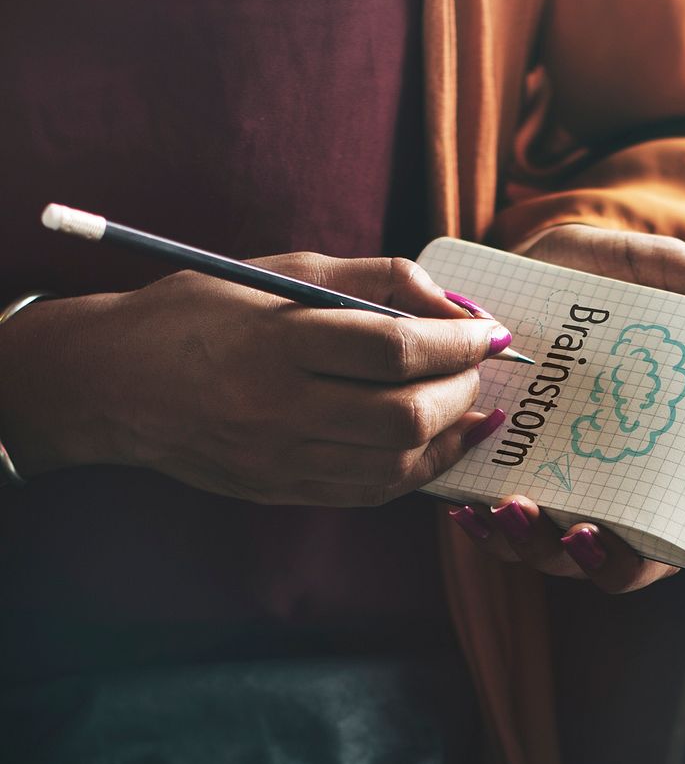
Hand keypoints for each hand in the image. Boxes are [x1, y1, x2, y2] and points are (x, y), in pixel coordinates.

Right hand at [0, 254, 510, 505]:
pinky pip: (369, 492)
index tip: (490, 330)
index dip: (459, 340)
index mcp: (276, 342)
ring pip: (396, 468)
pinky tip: (439, 440)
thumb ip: (377, 279)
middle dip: (464, 389)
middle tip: (479, 363)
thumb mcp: (285, 271)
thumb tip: (455, 307)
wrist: (114, 382)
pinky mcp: (279, 490)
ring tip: (474, 404)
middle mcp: (277, 410)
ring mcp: (277, 461)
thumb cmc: (203, 308)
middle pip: (405, 417)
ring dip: (453, 435)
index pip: (395, 350)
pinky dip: (418, 468)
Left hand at [448, 224, 684, 591]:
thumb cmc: (611, 274)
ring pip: (542, 548)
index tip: (638, 538)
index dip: (656, 551)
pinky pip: (487, 518)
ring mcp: (549, 478)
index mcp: (660, 454)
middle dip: (590, 558)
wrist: (532, 257)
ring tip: (509, 508)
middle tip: (573, 529)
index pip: (672, 533)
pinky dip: (479, 523)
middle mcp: (607, 479)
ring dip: (525, 545)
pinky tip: (464, 505)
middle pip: (608, 558)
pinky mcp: (496, 466)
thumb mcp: (668, 269)